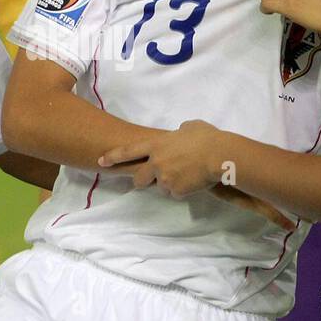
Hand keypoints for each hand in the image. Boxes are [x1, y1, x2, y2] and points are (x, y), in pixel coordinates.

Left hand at [98, 122, 295, 226]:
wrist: (219, 156)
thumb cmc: (206, 137)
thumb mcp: (189, 127)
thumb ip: (179, 132)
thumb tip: (180, 134)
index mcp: (156, 145)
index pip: (128, 152)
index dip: (113, 157)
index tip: (101, 161)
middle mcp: (156, 163)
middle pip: (139, 178)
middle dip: (142, 180)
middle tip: (152, 179)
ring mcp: (165, 179)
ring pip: (161, 187)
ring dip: (169, 184)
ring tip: (187, 175)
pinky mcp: (176, 192)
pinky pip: (177, 193)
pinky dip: (183, 190)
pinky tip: (194, 181)